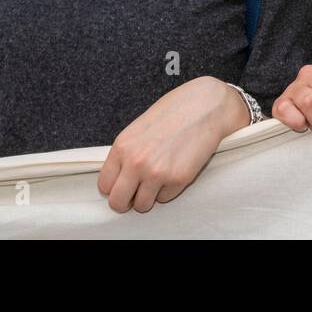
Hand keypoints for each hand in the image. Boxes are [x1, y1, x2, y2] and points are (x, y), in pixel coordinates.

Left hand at [97, 77, 244, 213]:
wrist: (206, 105)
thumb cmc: (176, 111)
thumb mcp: (140, 127)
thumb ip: (127, 152)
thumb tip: (122, 176)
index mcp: (122, 147)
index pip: (104, 185)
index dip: (114, 188)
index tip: (123, 185)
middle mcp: (136, 163)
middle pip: (118, 202)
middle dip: (127, 201)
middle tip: (137, 192)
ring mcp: (157, 173)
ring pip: (142, 205)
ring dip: (149, 197)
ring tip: (159, 180)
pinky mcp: (179, 179)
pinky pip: (165, 198)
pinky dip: (169, 190)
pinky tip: (176, 170)